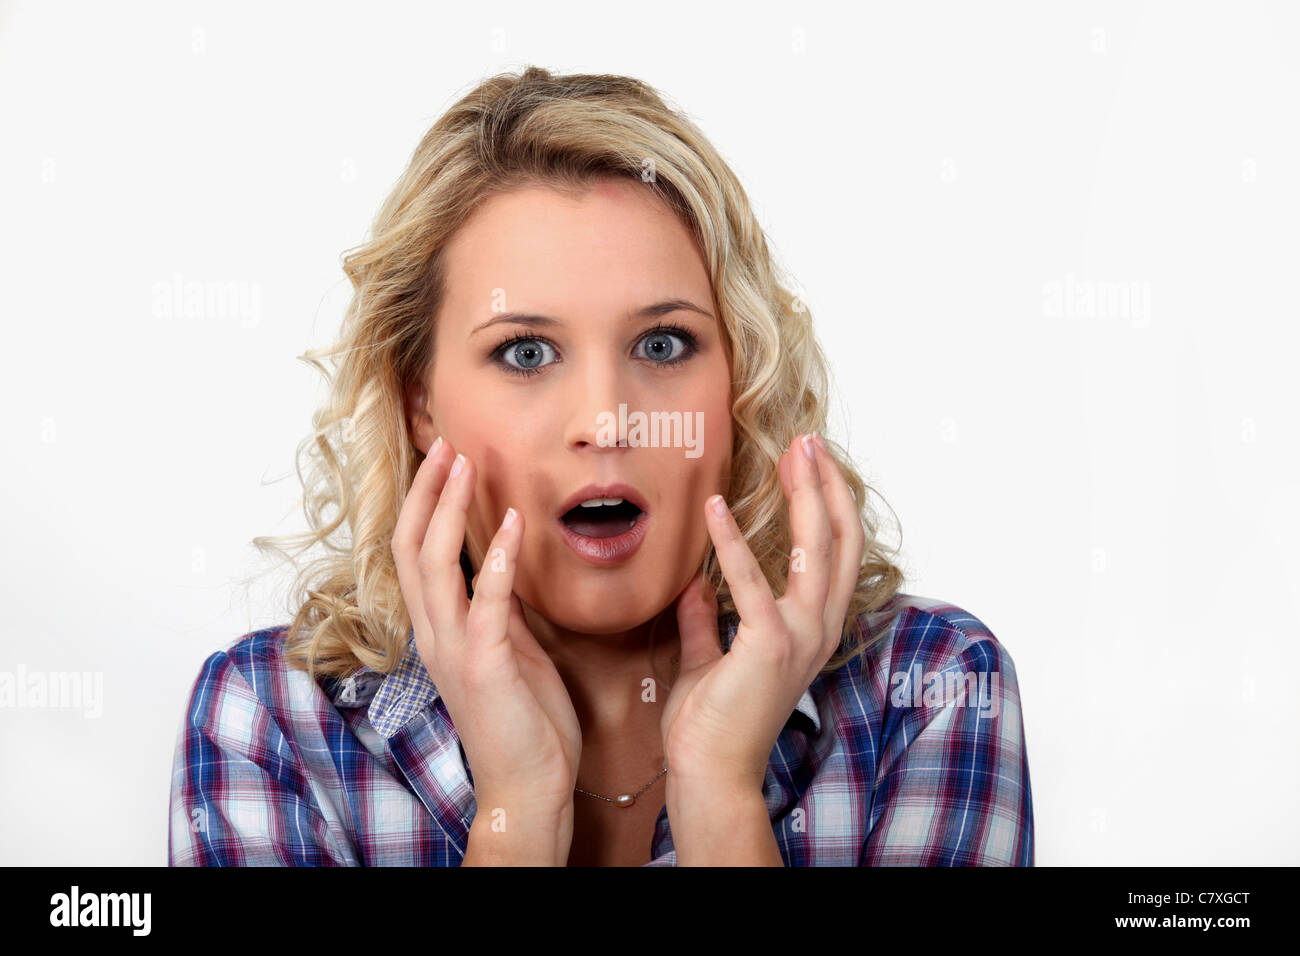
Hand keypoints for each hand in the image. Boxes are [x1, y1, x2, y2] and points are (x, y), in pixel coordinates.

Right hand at [391, 437, 581, 861]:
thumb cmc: (523, 720)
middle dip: (428, 490)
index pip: (416, 552)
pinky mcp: (484, 664)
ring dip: (450, 508)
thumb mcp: (509, 649)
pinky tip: (512, 524)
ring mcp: (454, 648)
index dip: (426, 502)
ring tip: (466, 464)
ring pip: (433, 563)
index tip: (445, 458)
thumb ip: (498, 608)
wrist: (528, 785)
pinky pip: (484, 601)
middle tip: (447, 442)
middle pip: (411, 545)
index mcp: (439, 628)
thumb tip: (502, 564)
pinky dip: (495, 558)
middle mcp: (434, 633)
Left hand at [659, 433, 863, 792]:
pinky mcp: (769, 646)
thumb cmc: (711, 724)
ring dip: (805, 496)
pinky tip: (715, 508)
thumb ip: (705, 618)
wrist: (710, 772)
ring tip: (794, 453)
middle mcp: (818, 628)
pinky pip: (752, 582)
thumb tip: (694, 581)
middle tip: (810, 441)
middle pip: (840, 541)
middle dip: (827, 486)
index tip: (810, 462)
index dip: (828, 505)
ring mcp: (801, 636)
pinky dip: (732, 542)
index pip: (835, 554)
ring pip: (817, 550)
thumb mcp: (708, 657)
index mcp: (811, 629)